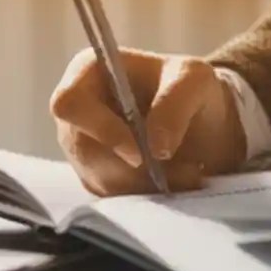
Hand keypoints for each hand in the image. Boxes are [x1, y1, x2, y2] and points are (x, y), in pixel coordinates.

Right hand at [49, 49, 246, 195]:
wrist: (200, 120)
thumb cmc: (188, 87)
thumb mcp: (195, 79)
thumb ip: (176, 103)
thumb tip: (156, 147)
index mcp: (87, 73)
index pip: (69, 104)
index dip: (99, 130)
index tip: (140, 152)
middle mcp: (75, 113)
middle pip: (83, 150)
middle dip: (131, 169)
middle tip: (178, 170)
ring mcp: (82, 148)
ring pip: (99, 179)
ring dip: (145, 184)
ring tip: (186, 173)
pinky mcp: (96, 178)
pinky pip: (112, 197)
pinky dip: (146, 195)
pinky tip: (174, 181)